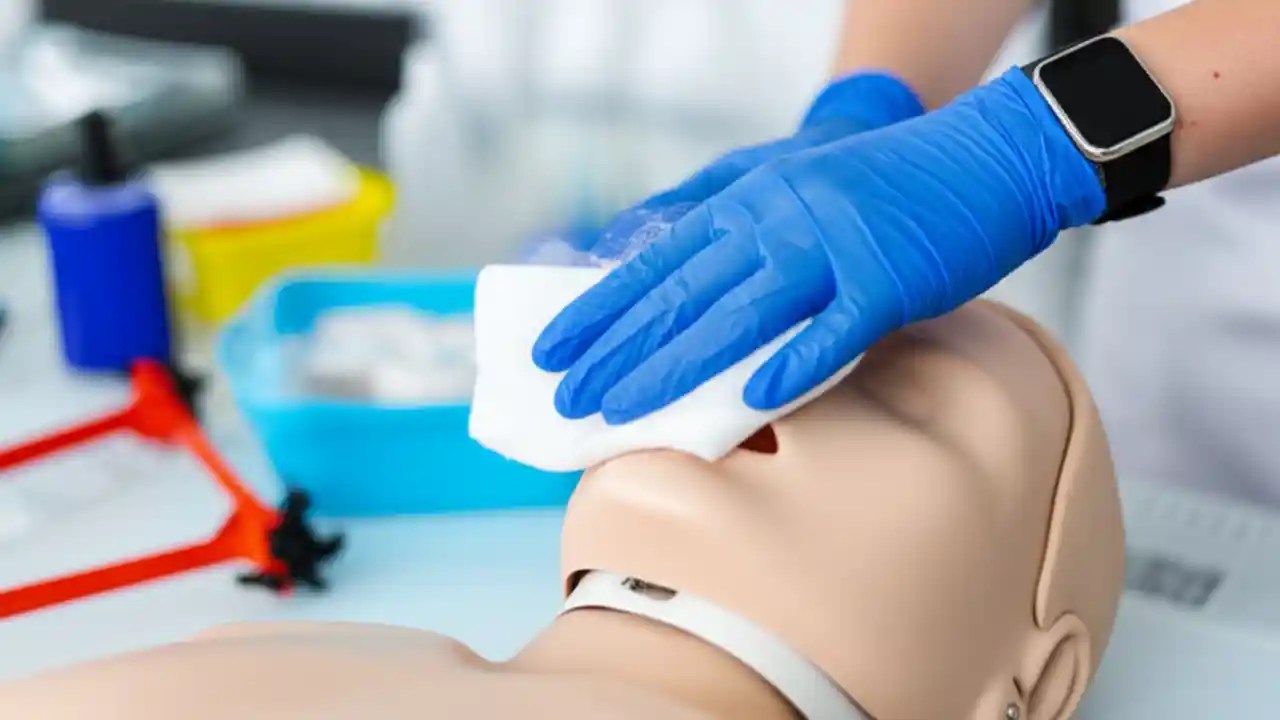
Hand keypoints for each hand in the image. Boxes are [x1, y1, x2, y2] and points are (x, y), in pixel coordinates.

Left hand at [535, 69, 1105, 422]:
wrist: (984, 154)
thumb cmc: (884, 183)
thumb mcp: (793, 183)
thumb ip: (731, 223)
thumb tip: (670, 270)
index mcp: (751, 200)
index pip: (657, 262)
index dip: (600, 309)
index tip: (552, 351)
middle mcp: (778, 219)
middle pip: (682, 292)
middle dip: (616, 349)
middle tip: (567, 397)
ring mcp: (832, 247)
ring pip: (738, 313)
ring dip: (674, 365)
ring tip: (623, 411)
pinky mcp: (887, 278)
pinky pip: (834, 328)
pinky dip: (792, 363)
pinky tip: (749, 399)